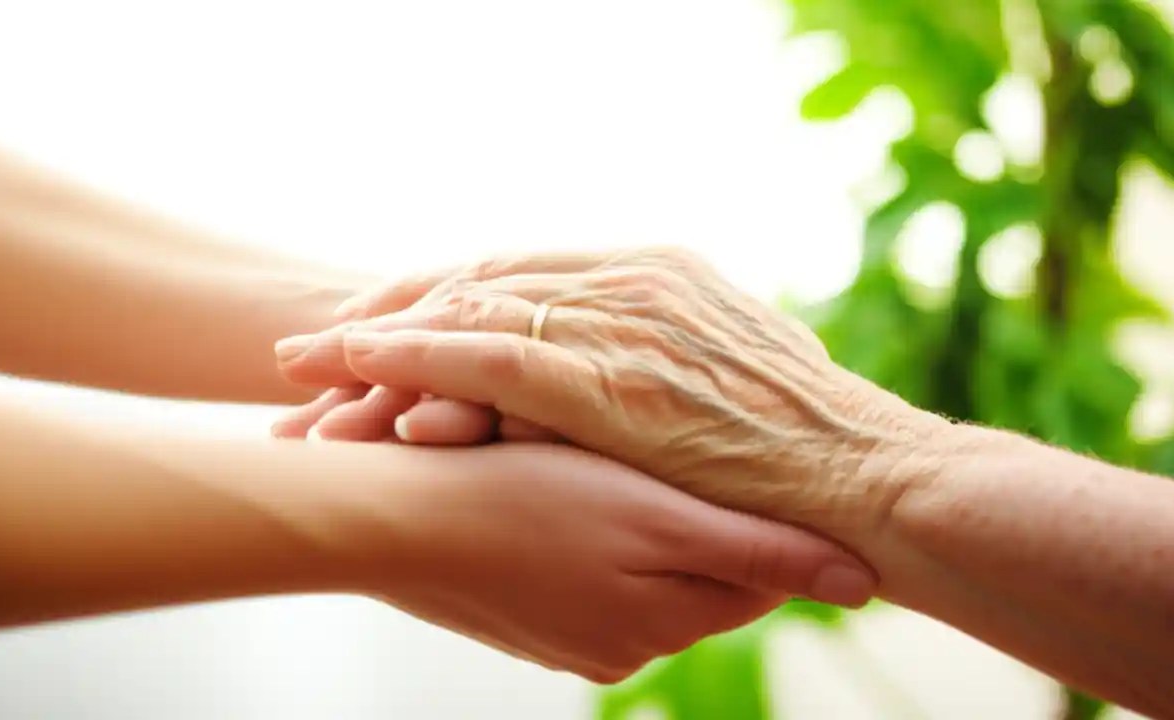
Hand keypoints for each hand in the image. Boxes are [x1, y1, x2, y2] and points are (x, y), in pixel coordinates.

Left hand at [275, 247, 950, 544]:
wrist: (865, 476)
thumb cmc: (805, 445)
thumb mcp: (731, 374)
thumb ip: (669, 354)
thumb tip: (635, 365)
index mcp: (657, 269)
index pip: (525, 268)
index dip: (449, 292)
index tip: (390, 319)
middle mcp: (631, 278)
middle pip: (483, 274)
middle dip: (396, 304)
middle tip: (324, 336)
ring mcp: (619, 321)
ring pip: (472, 306)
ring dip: (383, 332)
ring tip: (309, 357)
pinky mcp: (608, 376)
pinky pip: (487, 353)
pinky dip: (416, 354)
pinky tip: (355, 365)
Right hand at [363, 443, 876, 682]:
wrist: (382, 518)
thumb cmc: (518, 500)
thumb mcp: (650, 515)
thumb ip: (758, 550)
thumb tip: (862, 582)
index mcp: (666, 623)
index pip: (759, 573)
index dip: (759, 508)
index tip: (754, 453)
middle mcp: (625, 647)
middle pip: (700, 570)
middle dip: (691, 506)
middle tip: (669, 439)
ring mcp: (569, 638)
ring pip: (638, 564)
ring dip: (632, 512)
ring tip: (600, 454)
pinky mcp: (526, 619)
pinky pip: (582, 570)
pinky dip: (582, 529)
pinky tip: (552, 488)